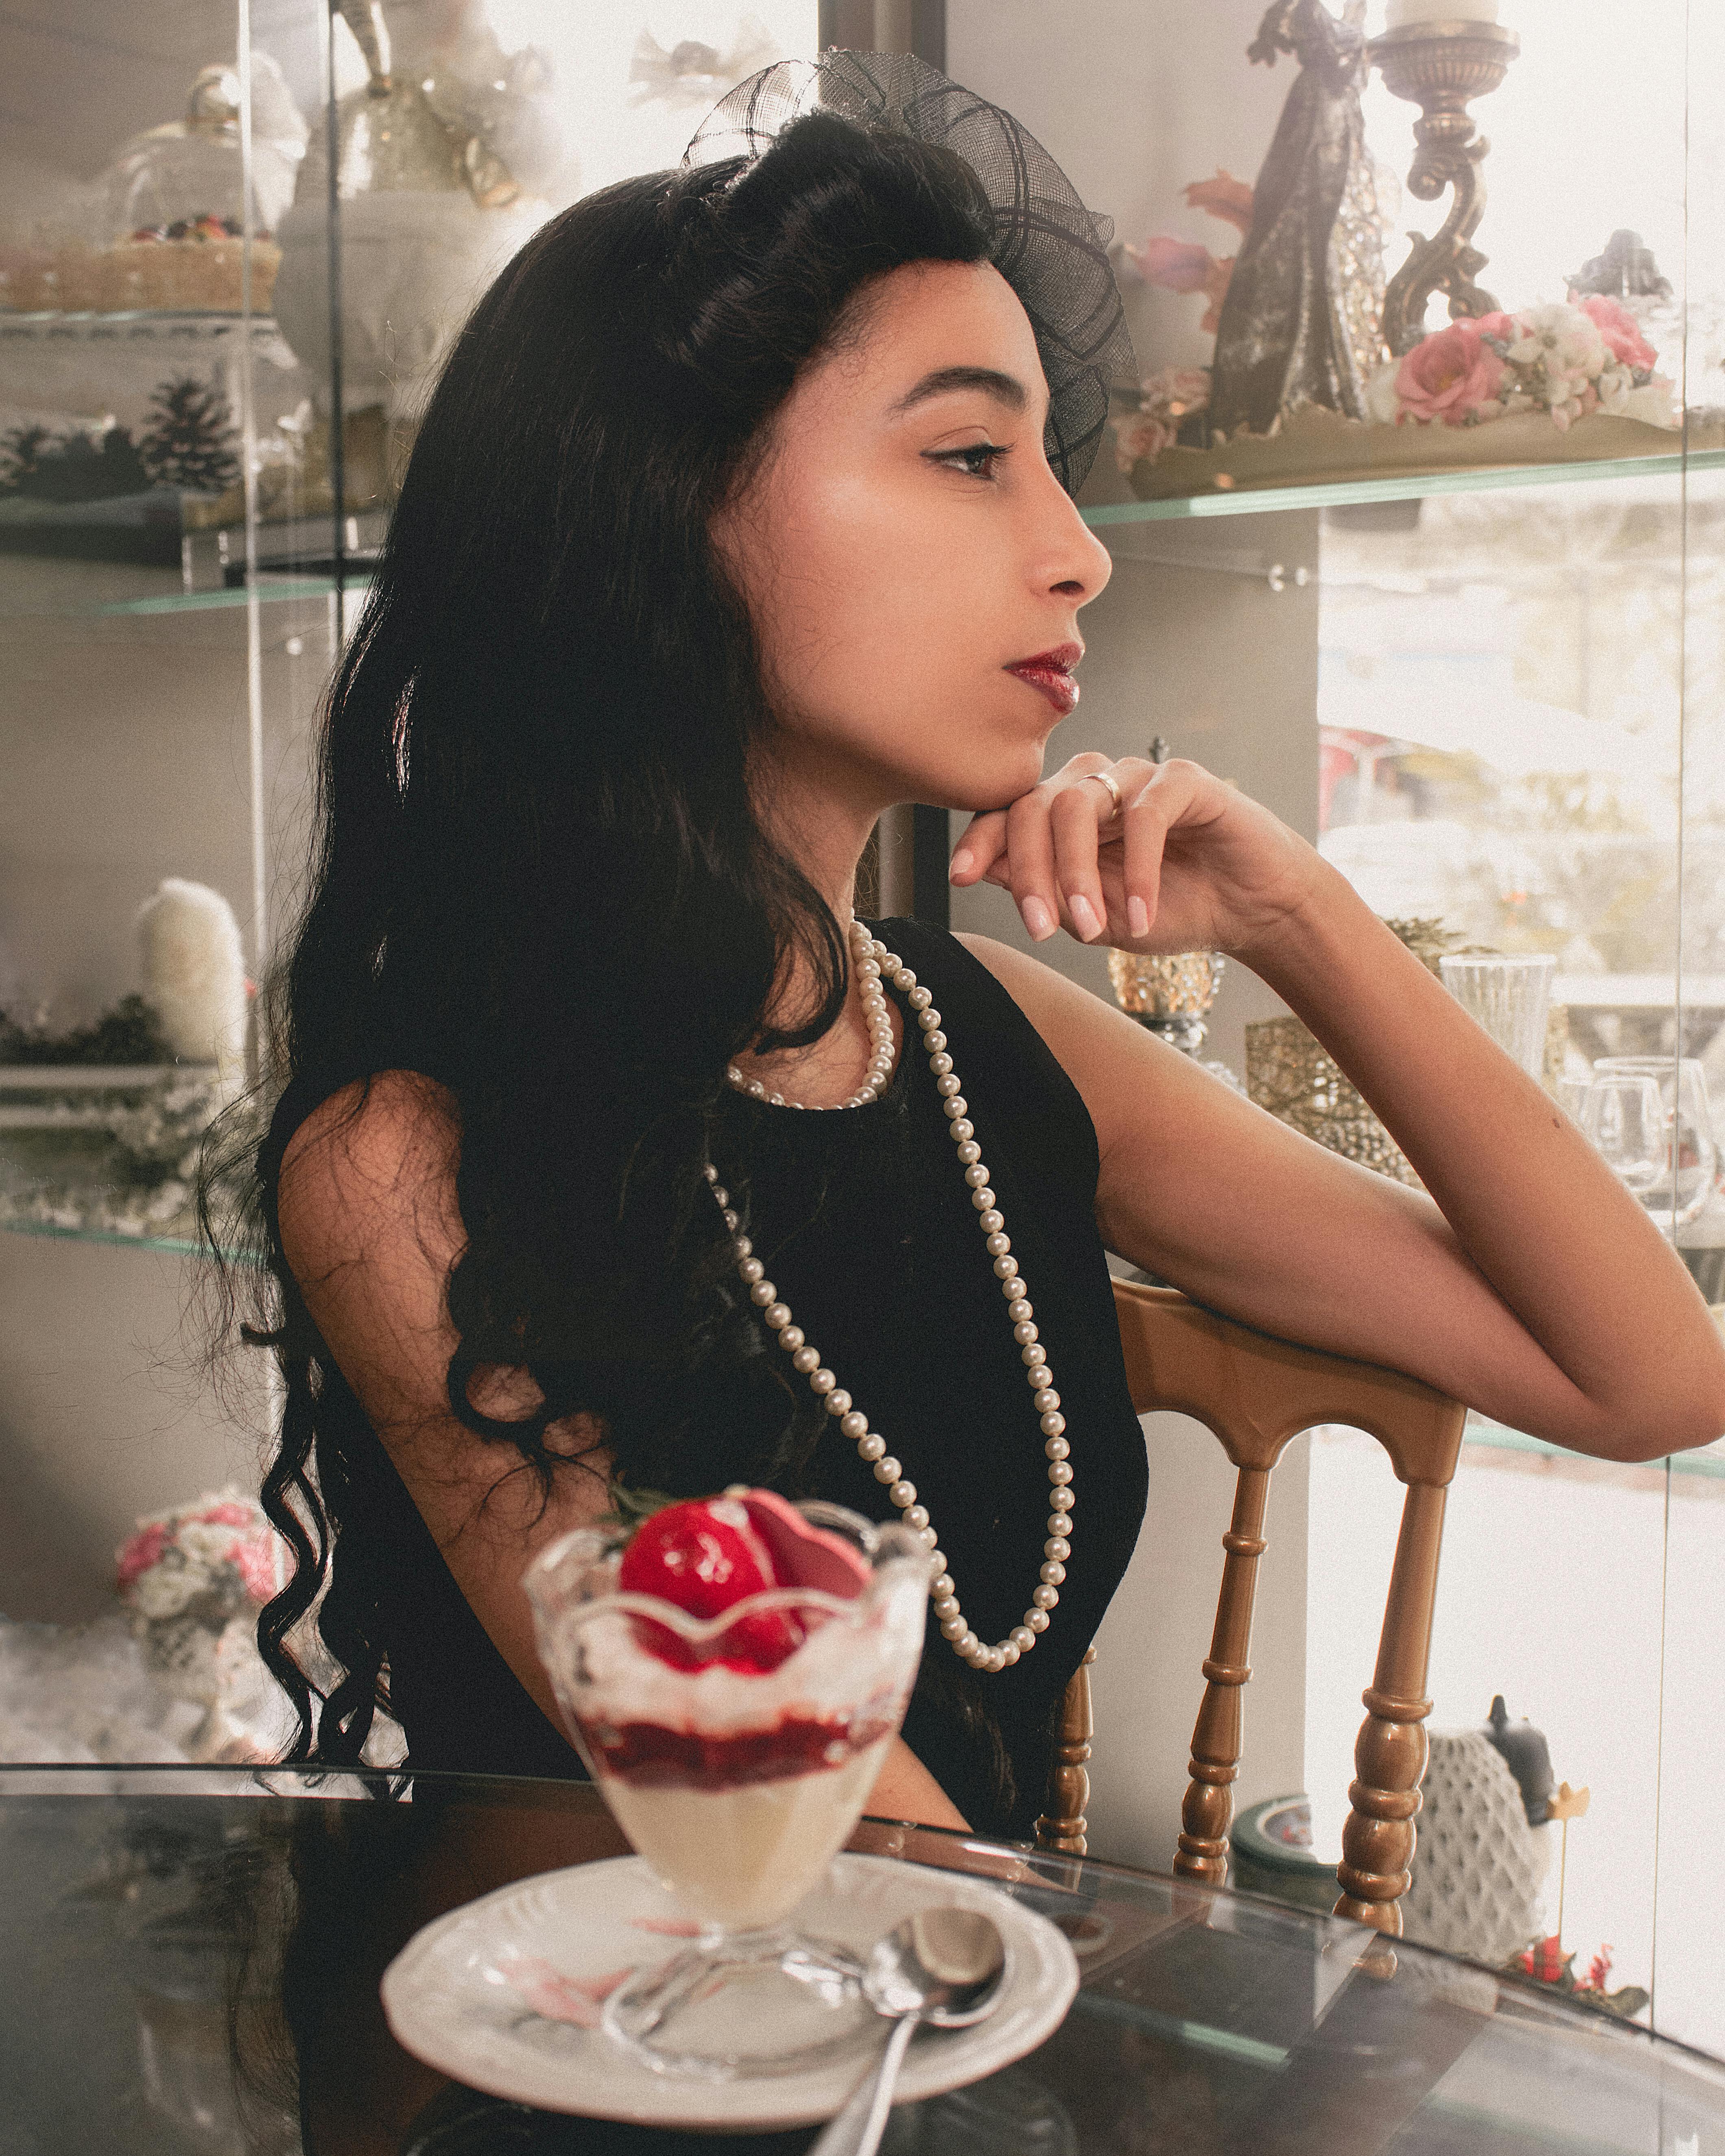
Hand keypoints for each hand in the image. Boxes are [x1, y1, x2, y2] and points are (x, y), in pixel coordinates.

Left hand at [947, 753, 1320, 961]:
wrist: (1247, 912)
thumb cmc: (1170, 911)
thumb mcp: (1096, 918)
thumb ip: (1046, 894)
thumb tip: (988, 870)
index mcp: (1064, 814)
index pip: (1008, 811)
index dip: (981, 839)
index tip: (961, 877)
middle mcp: (1094, 786)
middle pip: (1035, 807)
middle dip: (1030, 871)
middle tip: (1039, 929)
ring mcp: (1138, 777)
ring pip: (1079, 805)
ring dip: (1077, 873)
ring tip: (1096, 929)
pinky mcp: (1185, 781)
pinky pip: (1145, 813)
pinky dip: (1138, 869)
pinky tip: (1143, 914)